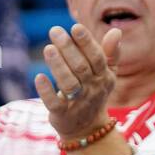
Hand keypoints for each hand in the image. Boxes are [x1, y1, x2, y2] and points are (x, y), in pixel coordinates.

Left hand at [33, 23, 122, 141]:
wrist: (87, 128)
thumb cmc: (95, 92)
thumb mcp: (106, 74)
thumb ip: (110, 53)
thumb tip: (116, 30)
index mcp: (104, 77)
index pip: (97, 58)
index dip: (87, 43)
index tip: (75, 27)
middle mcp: (93, 89)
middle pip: (81, 68)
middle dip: (68, 48)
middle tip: (55, 30)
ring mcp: (78, 103)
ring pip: (69, 83)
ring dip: (58, 66)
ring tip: (48, 48)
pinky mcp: (62, 114)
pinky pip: (55, 103)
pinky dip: (46, 91)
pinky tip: (39, 77)